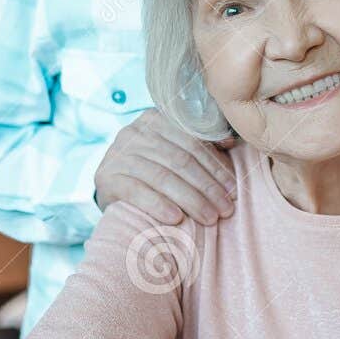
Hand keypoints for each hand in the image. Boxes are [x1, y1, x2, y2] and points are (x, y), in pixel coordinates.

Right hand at [93, 109, 236, 225]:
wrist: (114, 189)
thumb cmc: (154, 171)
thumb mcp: (176, 153)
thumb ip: (202, 146)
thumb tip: (230, 143)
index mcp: (157, 119)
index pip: (193, 142)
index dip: (216, 167)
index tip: (233, 189)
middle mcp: (135, 131)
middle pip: (180, 160)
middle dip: (207, 187)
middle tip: (226, 209)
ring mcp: (118, 153)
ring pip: (162, 176)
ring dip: (190, 200)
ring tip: (209, 218)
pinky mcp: (106, 176)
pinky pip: (136, 191)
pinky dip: (158, 204)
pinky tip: (176, 218)